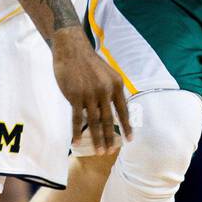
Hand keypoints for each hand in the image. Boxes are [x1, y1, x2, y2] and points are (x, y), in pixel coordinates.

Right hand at [51, 27, 131, 153]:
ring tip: (98, 151)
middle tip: (110, 152)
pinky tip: (77, 142)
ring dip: (97, 139)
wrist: (72, 49)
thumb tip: (112, 111)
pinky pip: (77, 119)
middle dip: (110, 138)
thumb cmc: (88, 62)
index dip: (126, 126)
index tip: (129, 140)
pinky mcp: (75, 96)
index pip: (123, 110)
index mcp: (116, 85)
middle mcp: (105, 90)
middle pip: (108, 120)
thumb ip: (110, 91)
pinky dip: (77, 132)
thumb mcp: (107, 74)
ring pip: (94, 122)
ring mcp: (90, 94)